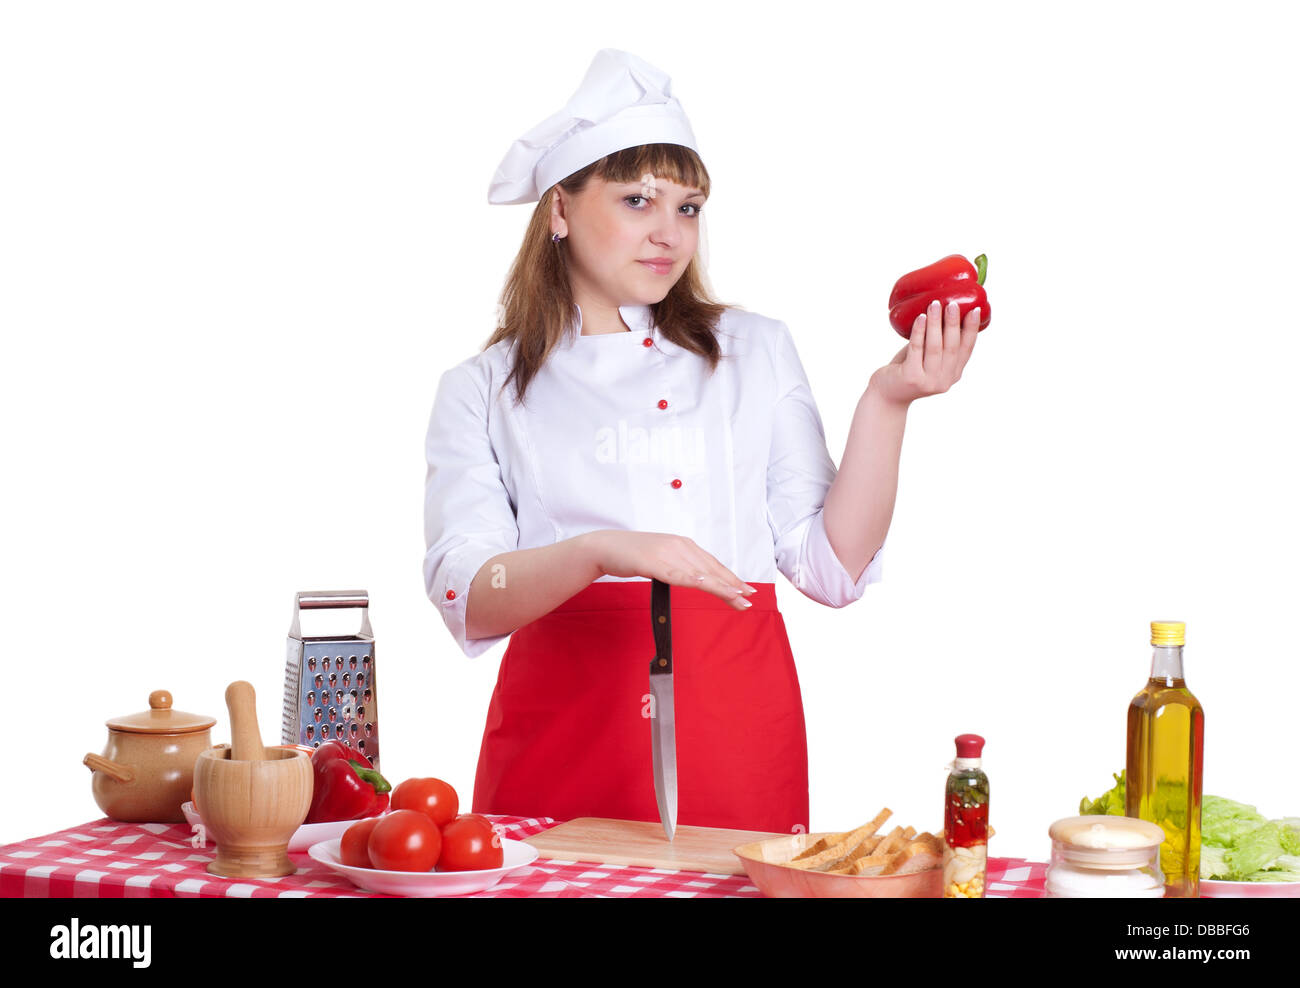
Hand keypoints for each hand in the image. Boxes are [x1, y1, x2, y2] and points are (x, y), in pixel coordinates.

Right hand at [585, 530, 756, 609]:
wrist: (605, 547)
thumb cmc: (631, 555)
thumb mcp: (661, 558)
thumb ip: (678, 565)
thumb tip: (695, 578)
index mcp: (682, 544)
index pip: (711, 563)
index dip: (730, 577)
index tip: (745, 589)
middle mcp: (679, 545)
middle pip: (710, 568)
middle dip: (732, 584)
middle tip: (749, 598)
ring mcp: (667, 553)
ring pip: (700, 573)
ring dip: (721, 586)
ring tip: (738, 599)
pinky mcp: (654, 563)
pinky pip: (679, 575)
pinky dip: (696, 581)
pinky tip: (708, 587)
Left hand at [870, 299, 978, 407]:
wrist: (886, 396)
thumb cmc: (906, 371)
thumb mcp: (927, 359)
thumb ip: (937, 343)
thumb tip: (944, 310)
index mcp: (952, 375)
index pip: (966, 350)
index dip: (972, 330)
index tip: (975, 310)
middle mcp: (943, 380)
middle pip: (952, 347)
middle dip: (953, 323)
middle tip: (953, 303)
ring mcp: (928, 381)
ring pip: (935, 347)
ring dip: (936, 323)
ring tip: (935, 304)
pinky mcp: (911, 377)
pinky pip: (916, 349)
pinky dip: (919, 331)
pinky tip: (920, 317)